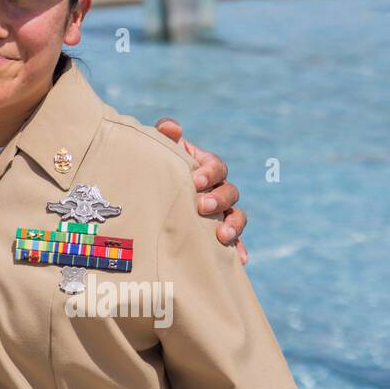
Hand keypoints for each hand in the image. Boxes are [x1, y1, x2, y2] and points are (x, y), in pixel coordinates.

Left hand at [155, 117, 248, 264]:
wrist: (150, 195)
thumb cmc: (156, 169)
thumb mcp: (158, 152)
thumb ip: (163, 136)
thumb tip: (172, 127)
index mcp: (205, 168)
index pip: (216, 166)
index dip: (209, 172)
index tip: (195, 180)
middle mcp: (217, 189)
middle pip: (230, 192)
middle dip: (219, 199)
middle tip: (203, 206)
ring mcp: (221, 212)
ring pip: (236, 216)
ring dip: (233, 225)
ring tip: (222, 236)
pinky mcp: (219, 234)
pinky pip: (235, 242)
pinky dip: (239, 250)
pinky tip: (239, 261)